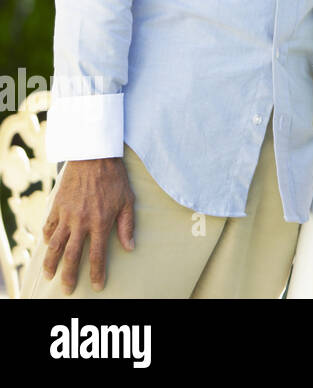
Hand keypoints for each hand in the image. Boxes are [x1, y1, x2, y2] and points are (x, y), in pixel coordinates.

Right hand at [41, 157, 134, 293]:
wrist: (94, 157)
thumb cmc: (115, 179)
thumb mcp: (127, 201)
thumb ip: (127, 226)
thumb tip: (129, 247)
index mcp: (100, 223)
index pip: (97, 255)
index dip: (96, 273)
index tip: (96, 286)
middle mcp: (81, 222)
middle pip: (71, 256)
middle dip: (69, 275)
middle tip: (67, 289)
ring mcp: (66, 215)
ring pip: (54, 245)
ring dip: (51, 262)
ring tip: (50, 275)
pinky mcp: (57, 207)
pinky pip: (48, 227)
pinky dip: (47, 238)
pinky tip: (47, 246)